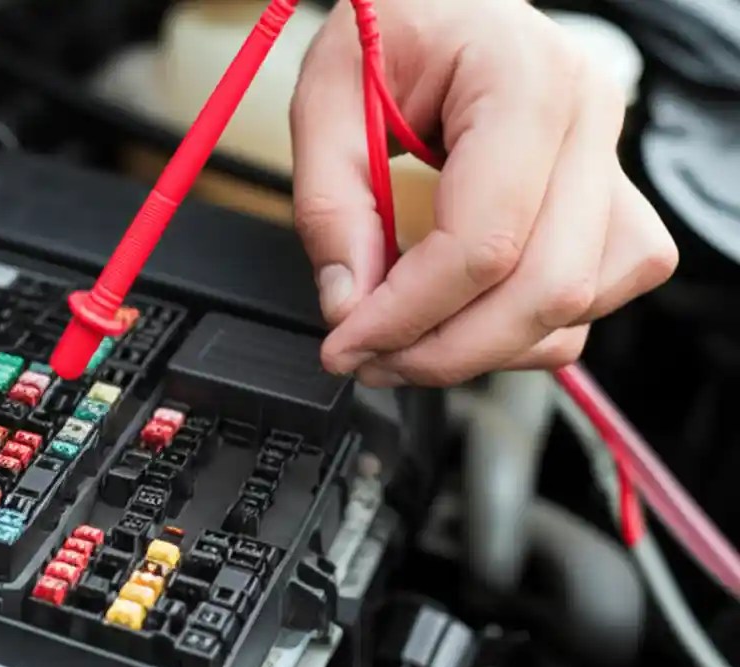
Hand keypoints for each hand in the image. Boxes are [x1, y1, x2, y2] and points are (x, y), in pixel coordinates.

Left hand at [290, 0, 677, 386]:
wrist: (443, 0)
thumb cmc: (393, 27)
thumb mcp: (326, 97)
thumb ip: (329, 204)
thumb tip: (349, 305)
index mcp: (523, 80)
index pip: (483, 239)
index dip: (408, 314)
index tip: (345, 343)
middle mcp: (589, 120)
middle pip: (546, 288)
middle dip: (447, 350)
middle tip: (370, 360)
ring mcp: (610, 160)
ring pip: (581, 303)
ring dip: (490, 348)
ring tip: (408, 342)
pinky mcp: (607, 197)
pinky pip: (592, 294)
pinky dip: (525, 326)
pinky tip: (460, 315)